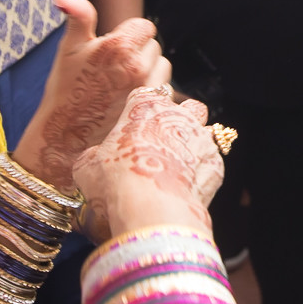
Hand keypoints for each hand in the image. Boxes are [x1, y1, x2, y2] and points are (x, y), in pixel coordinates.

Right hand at [12, 0, 167, 192]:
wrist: (65, 138)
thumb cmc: (65, 90)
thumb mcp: (68, 49)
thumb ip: (78, 18)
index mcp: (119, 47)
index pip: (144, 26)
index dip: (129, 34)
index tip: (114, 48)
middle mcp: (138, 67)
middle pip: (154, 46)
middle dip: (139, 52)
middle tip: (114, 68)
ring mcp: (147, 90)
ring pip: (162, 67)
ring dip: (149, 71)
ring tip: (123, 84)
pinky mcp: (153, 110)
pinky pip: (165, 91)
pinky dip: (153, 92)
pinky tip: (131, 100)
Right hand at [74, 85, 223, 239]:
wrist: (152, 210)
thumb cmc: (115, 182)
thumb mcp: (87, 167)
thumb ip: (94, 156)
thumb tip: (93, 160)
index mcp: (144, 106)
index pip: (146, 94)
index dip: (140, 111)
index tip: (134, 128)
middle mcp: (177, 115)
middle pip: (184, 107)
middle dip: (176, 122)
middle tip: (159, 147)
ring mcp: (201, 138)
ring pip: (204, 131)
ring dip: (193, 145)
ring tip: (176, 168)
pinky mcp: (215, 165)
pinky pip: (210, 163)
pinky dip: (201, 173)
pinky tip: (185, 188)